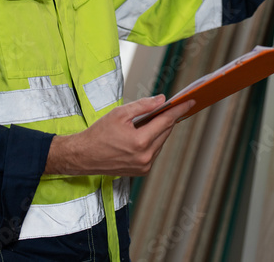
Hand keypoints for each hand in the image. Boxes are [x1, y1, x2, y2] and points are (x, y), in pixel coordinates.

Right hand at [44, 95, 193, 176]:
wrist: (84, 156)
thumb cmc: (98, 133)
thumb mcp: (120, 113)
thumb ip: (143, 106)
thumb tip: (161, 100)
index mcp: (140, 141)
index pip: (166, 121)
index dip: (179, 109)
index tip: (190, 102)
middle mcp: (145, 157)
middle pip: (166, 132)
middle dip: (169, 118)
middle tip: (172, 106)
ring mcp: (144, 166)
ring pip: (161, 142)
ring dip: (161, 130)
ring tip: (155, 119)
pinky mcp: (141, 171)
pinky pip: (154, 152)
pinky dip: (153, 141)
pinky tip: (146, 133)